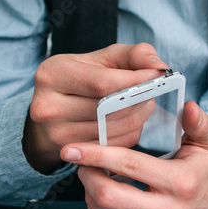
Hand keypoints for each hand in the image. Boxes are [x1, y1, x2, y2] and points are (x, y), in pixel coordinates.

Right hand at [23, 43, 168, 172]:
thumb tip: (158, 67)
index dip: (134, 81)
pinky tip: (130, 119)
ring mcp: (58, 134)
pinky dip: (130, 132)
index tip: (156, 77)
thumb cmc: (82, 78)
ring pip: (116, 128)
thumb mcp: (102, 58)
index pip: (102, 83)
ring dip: (139, 115)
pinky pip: (116, 145)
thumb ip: (134, 54)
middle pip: (110, 108)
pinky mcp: (72, 154)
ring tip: (142, 102)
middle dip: (139, 98)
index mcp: (52, 75)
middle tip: (152, 90)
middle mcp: (49, 107)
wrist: (52, 111)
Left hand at [59, 101, 207, 208]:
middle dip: (86, 174)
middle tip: (81, 157)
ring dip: (89, 186)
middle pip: (108, 197)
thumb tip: (189, 107)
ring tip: (92, 166)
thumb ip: (199, 122)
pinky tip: (103, 181)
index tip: (74, 147)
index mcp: (181, 183)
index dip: (97, 155)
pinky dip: (97, 199)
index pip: (129, 167)